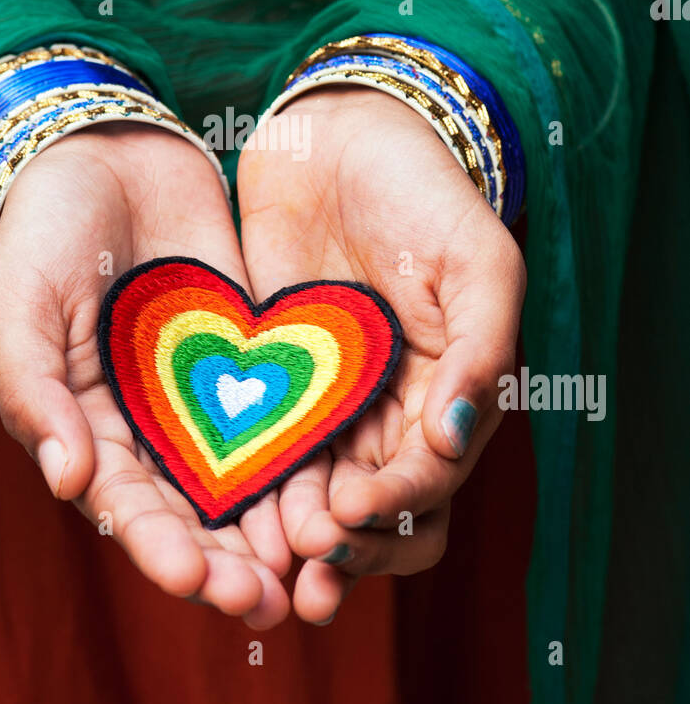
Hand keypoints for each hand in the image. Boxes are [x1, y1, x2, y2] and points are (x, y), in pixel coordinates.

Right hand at [0, 123, 289, 626]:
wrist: (109, 151)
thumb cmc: (44, 231)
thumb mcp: (19, 305)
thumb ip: (33, 391)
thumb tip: (67, 481)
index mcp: (87, 426)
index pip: (126, 505)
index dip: (160, 547)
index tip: (198, 581)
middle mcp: (149, 426)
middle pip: (192, 512)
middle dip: (228, 562)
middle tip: (269, 604)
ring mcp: (204, 395)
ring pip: (244, 479)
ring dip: (274, 530)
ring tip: (313, 574)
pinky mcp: (252, 356)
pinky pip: (284, 414)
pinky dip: (306, 457)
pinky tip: (337, 490)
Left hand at [238, 86, 525, 624]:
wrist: (340, 134)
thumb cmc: (423, 191)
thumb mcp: (476, 262)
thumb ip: (480, 352)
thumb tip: (455, 443)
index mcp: (450, 396)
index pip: (431, 482)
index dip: (395, 507)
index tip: (350, 512)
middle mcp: (389, 413)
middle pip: (376, 513)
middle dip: (346, 550)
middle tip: (307, 569)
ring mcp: (328, 401)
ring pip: (315, 495)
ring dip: (294, 539)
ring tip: (263, 566)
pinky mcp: (271, 379)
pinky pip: (261, 446)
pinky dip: (249, 485)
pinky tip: (223, 507)